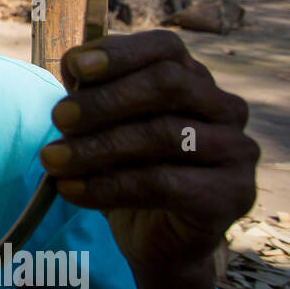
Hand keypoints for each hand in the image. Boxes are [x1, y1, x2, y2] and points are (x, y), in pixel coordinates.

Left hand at [38, 29, 259, 279]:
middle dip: (105, 100)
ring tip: (53, 160)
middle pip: (168, 84)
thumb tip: (75, 66)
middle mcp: (225, 108)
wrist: (160, 240)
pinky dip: (109, 186)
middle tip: (58, 118)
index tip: (76, 67)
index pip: (166, 48)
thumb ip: (95, 93)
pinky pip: (164, 184)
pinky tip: (71, 190)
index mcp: (196, 80)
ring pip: (163, 134)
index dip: (121, 53)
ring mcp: (237, 150)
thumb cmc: (131, 171)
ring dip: (98, 147)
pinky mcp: (234, 194)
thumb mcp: (105, 126)